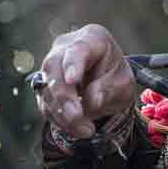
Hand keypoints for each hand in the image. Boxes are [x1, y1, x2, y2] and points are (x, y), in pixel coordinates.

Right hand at [38, 24, 135, 138]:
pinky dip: (58, 118)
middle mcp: (66, 47)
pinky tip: (76, 128)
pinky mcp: (44, 84)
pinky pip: (45, 102)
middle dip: (63, 96)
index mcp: (92, 38)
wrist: (106, 84)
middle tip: (77, 117)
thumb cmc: (116, 77)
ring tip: (85, 129)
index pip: (78, 49)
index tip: (73, 81)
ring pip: (46, 87)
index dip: (73, 65)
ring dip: (62, 113)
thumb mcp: (123, 83)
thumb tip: (91, 101)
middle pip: (54, 67)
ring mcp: (52, 65)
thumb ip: (109, 89)